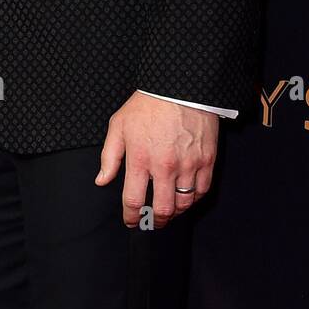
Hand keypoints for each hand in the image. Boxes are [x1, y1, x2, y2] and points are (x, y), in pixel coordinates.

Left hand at [95, 92, 217, 228]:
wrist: (178, 87)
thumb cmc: (147, 105)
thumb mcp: (119, 125)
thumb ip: (109, 157)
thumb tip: (102, 181)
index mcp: (140, 158)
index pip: (133, 200)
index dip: (130, 217)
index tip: (130, 221)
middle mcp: (165, 166)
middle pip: (162, 209)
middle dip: (154, 221)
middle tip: (151, 221)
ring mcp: (188, 165)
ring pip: (184, 204)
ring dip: (175, 212)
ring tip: (168, 210)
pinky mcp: (206, 161)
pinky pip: (202, 191)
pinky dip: (194, 199)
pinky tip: (186, 197)